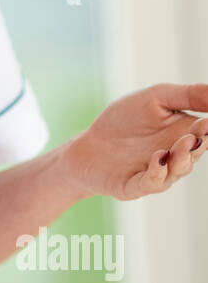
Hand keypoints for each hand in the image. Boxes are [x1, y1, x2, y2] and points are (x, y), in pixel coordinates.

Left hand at [60, 83, 207, 201]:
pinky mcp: (135, 186)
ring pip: (177, 169)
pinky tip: (159, 158)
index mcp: (185, 134)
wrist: (87, 145)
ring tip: (183, 141)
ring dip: (182, 156)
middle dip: (199, 142)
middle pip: (194, 152)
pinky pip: (151, 183)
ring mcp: (158, 174)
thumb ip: (188, 95)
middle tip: (202, 132)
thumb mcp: (156, 98)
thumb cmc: (124, 120)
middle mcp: (176, 158)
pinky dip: (157, 172)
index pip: (205, 132)